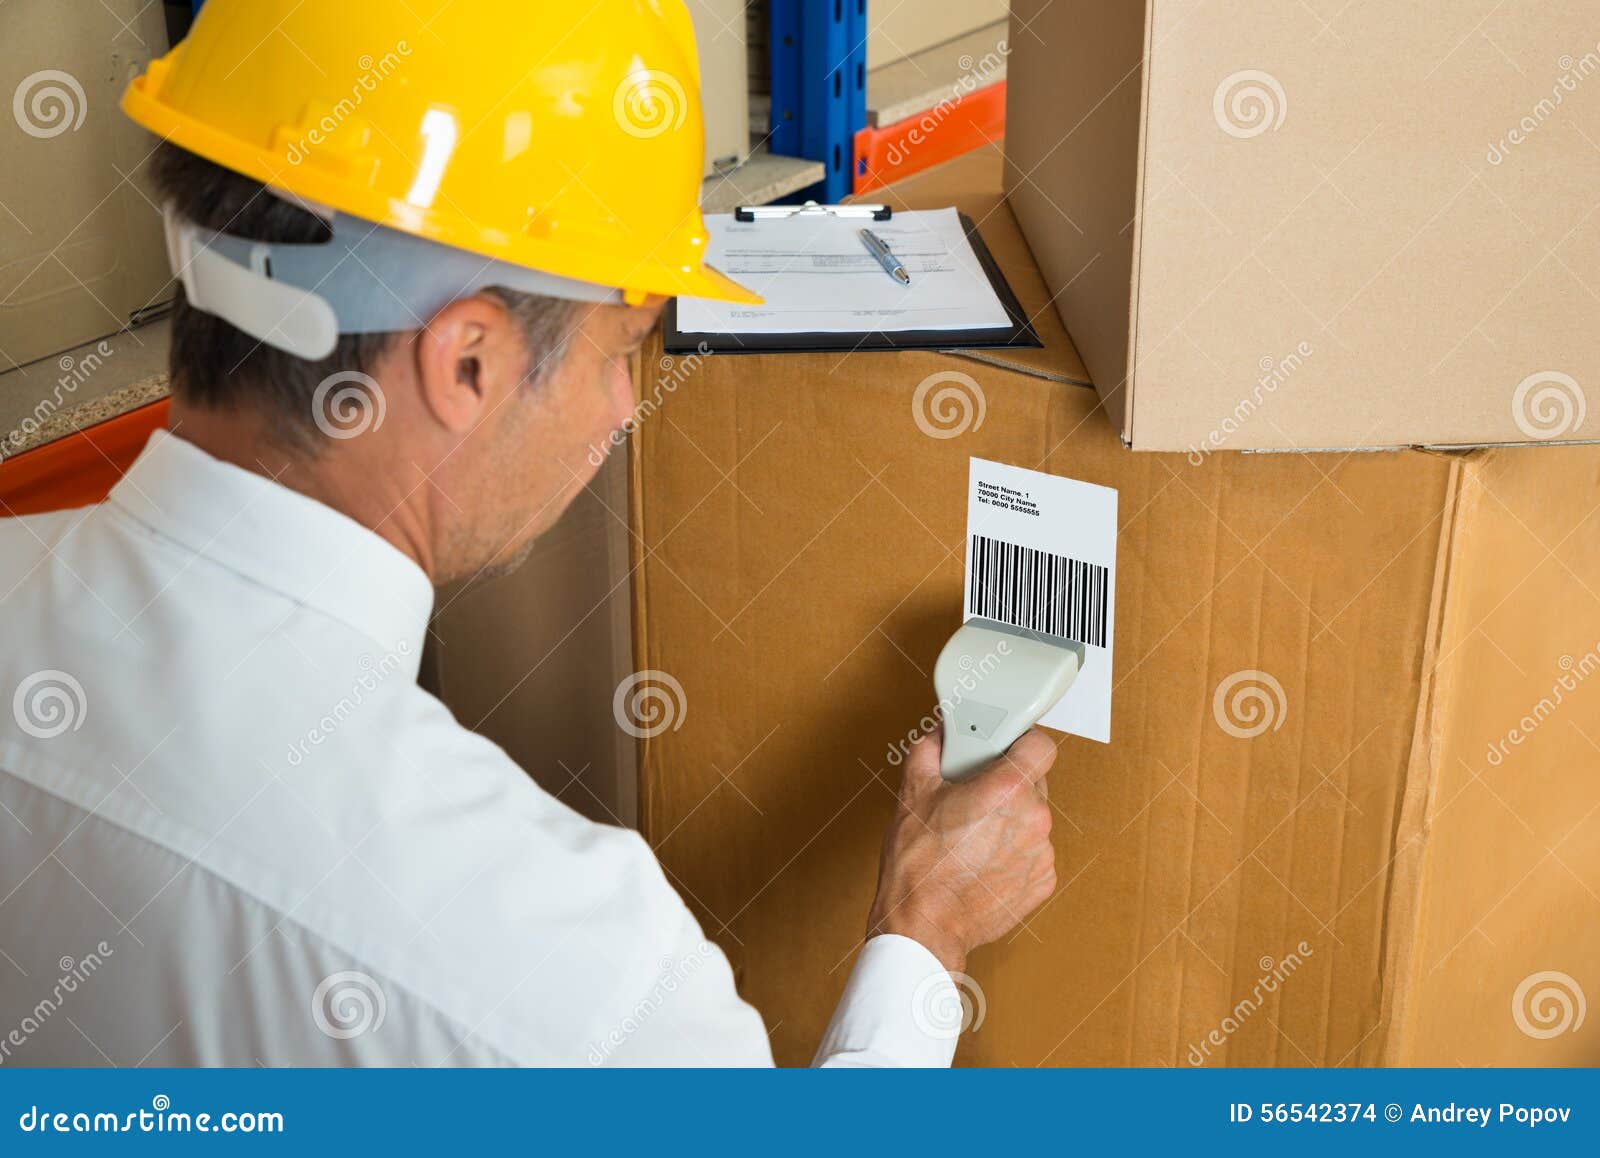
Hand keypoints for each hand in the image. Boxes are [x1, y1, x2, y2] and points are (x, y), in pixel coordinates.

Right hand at [866, 728, 1057, 973]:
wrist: (923, 923)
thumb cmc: (918, 865)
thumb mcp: (912, 793)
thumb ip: (930, 750)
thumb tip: (938, 735)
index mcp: (1008, 790)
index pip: (1042, 746)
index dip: (1025, 742)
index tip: (1011, 747)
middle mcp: (1033, 819)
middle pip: (1034, 783)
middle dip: (1008, 785)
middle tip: (976, 797)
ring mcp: (1041, 853)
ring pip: (1033, 820)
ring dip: (1011, 822)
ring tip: (974, 837)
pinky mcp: (1043, 882)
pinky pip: (1034, 854)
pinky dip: (1014, 854)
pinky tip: (983, 861)